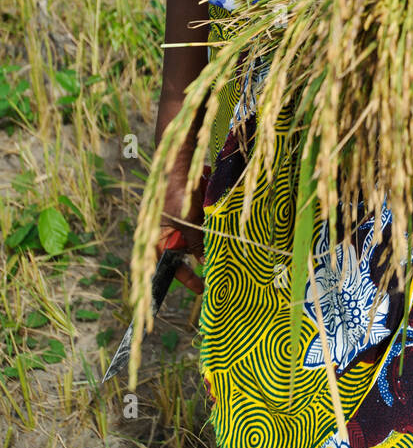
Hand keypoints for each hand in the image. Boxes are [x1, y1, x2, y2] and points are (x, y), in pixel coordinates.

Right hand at [159, 167, 205, 293]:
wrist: (181, 159)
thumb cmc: (177, 192)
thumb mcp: (187, 221)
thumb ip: (196, 241)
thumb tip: (207, 261)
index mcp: (159, 236)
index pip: (169, 266)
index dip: (186, 278)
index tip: (203, 288)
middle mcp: (169, 229)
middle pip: (189, 249)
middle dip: (203, 247)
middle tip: (219, 253)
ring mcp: (181, 217)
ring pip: (200, 233)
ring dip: (208, 226)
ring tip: (213, 217)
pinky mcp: (192, 205)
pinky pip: (205, 217)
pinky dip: (210, 212)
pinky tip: (211, 198)